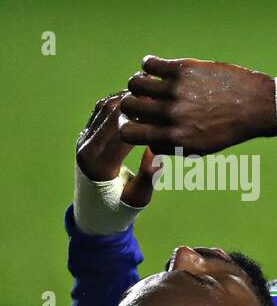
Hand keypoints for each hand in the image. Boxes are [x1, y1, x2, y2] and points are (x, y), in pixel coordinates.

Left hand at [76, 92, 160, 207]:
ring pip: (104, 107)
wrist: (94, 212)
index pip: (122, 132)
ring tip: (151, 93)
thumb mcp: (138, 199)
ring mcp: (83, 139)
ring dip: (127, 98)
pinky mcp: (85, 134)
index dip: (144, 120)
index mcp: (98, 164)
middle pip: (111, 114)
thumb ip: (148, 177)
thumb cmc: (120, 209)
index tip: (165, 113)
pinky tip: (138, 99)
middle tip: (161, 96)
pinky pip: (101, 110)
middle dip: (136, 103)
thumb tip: (157, 153)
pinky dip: (119, 101)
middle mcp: (86, 147)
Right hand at [119, 55, 276, 154]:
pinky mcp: (182, 70)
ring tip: (153, 83)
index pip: (127, 133)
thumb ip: (173, 146)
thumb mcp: (202, 148)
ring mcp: (175, 92)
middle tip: (145, 99)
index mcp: (174, 138)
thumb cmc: (230, 129)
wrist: (257, 106)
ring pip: (134, 83)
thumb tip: (149, 143)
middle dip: (133, 103)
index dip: (129, 125)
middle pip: (127, 106)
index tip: (138, 119)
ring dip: (140, 82)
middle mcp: (171, 116)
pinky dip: (149, 64)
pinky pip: (148, 63)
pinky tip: (158, 68)